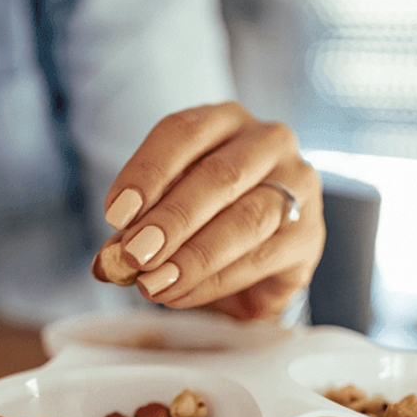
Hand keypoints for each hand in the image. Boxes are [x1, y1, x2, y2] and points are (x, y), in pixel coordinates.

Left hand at [92, 102, 324, 320]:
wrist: (255, 262)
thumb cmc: (203, 220)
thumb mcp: (164, 214)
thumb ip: (136, 231)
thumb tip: (106, 263)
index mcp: (225, 121)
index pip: (184, 133)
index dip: (147, 172)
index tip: (115, 214)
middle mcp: (269, 142)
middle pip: (218, 176)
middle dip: (170, 220)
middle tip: (133, 255)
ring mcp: (298, 185)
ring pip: (246, 218)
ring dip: (193, 256)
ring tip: (153, 284)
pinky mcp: (309, 234)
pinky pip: (261, 258)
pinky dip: (214, 281)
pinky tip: (180, 294)